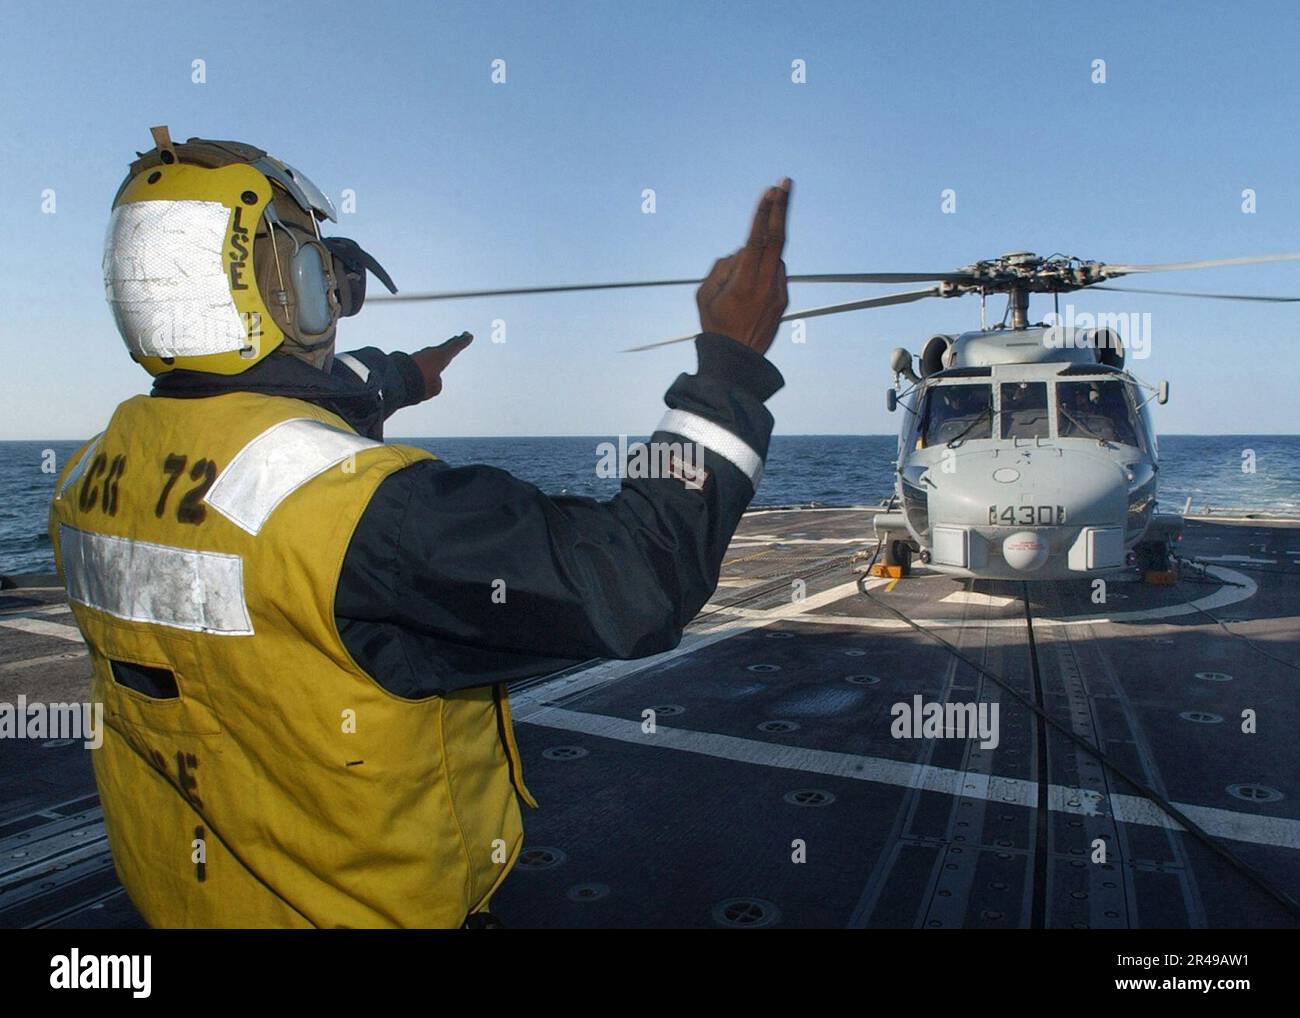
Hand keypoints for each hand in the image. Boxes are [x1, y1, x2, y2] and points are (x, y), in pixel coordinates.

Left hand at [411, 332, 472, 399]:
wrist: (397, 381)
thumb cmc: (420, 383)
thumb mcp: (435, 388)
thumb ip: (436, 383)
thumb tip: (428, 379)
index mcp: (441, 356)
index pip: (455, 347)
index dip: (463, 342)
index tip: (469, 335)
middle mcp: (431, 353)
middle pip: (445, 346)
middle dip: (453, 342)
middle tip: (459, 337)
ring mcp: (420, 356)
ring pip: (432, 354)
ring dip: (438, 353)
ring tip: (445, 350)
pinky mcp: (410, 361)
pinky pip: (422, 363)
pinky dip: (426, 363)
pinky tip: (426, 366)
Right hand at [696, 178, 790, 355]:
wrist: (737, 360)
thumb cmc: (715, 326)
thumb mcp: (704, 295)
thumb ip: (722, 267)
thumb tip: (742, 252)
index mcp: (745, 283)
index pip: (758, 240)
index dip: (765, 213)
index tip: (771, 191)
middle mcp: (767, 285)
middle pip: (778, 238)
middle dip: (782, 208)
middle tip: (785, 182)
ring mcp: (778, 291)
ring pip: (772, 258)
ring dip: (760, 255)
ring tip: (739, 287)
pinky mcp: (784, 298)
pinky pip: (773, 273)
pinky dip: (763, 270)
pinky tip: (748, 293)